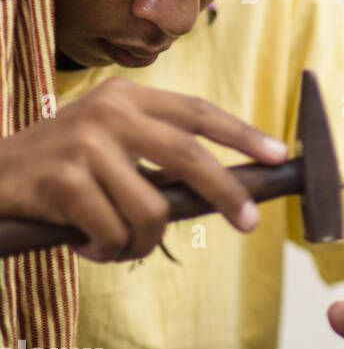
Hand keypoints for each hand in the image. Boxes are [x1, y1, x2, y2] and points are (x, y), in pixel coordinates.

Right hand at [0, 77, 286, 261]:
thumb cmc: (58, 170)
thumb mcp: (108, 142)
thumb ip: (156, 152)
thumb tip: (227, 187)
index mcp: (127, 97)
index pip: (198, 112)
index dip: (243, 135)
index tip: (278, 155)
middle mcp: (108, 113)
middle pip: (189, 157)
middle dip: (226, 193)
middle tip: (249, 223)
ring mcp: (84, 145)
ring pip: (152, 210)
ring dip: (142, 242)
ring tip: (119, 245)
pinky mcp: (64, 181)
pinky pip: (114, 232)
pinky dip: (107, 250)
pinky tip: (86, 245)